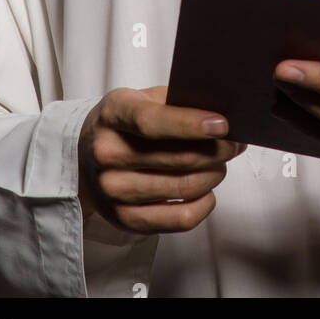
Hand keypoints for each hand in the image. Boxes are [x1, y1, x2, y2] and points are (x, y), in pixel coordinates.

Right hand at [77, 85, 246, 232]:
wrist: (84, 155)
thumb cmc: (125, 123)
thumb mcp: (141, 98)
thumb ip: (175, 102)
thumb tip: (221, 116)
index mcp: (113, 114)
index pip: (152, 121)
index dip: (190, 124)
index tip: (222, 125)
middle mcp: (108, 153)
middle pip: (177, 158)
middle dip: (218, 151)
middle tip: (235, 143)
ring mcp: (113, 190)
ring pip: (184, 187)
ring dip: (215, 174)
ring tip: (220, 163)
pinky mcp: (125, 219)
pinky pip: (180, 219)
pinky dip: (204, 204)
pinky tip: (207, 190)